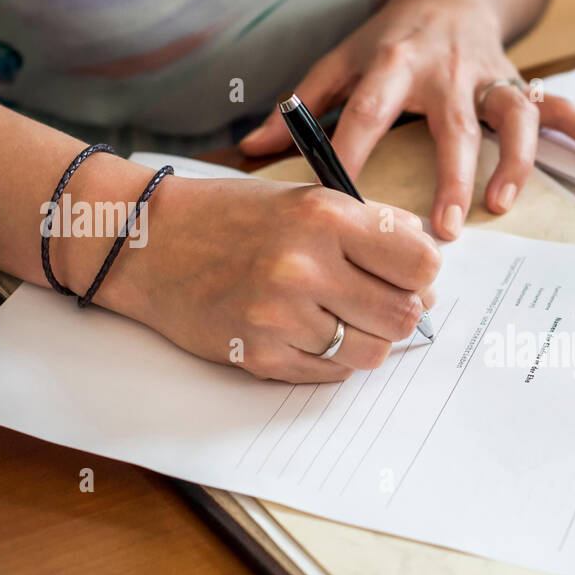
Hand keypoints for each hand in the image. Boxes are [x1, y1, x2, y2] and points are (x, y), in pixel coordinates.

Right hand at [96, 175, 439, 383]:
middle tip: (377, 300)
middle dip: (400, 311)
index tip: (408, 274)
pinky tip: (308, 332)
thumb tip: (428, 266)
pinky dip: (332, 359)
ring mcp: (282, 317)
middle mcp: (306, 266)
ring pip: (372, 353)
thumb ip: (372, 226)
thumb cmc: (231, 218)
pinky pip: (332, 374)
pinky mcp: (262, 356)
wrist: (146, 243)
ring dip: (365, 339)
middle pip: (404, 315)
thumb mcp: (305, 199)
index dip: (422, 273)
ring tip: (339, 317)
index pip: (420, 263)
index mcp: (325, 217)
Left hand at [238, 0, 574, 238]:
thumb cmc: (392, 38)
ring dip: (514, 159)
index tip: (338, 199)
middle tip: (445, 228)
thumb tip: (249, 148)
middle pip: (452, 122)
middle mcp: (449, 69)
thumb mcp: (343, 59)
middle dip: (451, 173)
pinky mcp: (522, 84)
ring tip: (505, 204)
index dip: (351, 151)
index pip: (369, 108)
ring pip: (511, 115)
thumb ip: (303, 105)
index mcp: (396, 62)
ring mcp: (491, 77)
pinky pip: (559, 107)